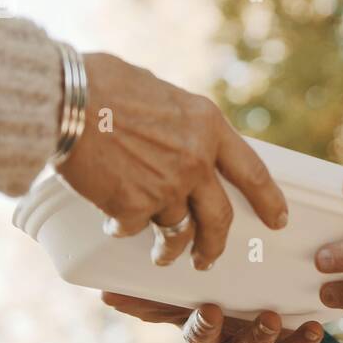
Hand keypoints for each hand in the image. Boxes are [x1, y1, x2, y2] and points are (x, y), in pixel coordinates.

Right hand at [58, 52, 287, 268]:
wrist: (65, 100)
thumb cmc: (101, 83)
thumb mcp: (158, 91)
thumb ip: (175, 120)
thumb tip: (173, 130)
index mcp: (207, 126)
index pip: (254, 171)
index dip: (268, 200)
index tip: (277, 220)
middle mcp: (195, 160)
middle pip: (219, 217)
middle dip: (216, 245)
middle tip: (209, 258)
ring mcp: (166, 186)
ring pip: (179, 233)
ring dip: (171, 250)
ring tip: (162, 257)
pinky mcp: (132, 206)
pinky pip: (135, 229)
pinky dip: (124, 230)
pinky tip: (114, 224)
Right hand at [99, 292, 323, 342]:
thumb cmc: (235, 323)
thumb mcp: (198, 310)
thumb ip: (159, 302)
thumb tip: (106, 291)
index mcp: (199, 334)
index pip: (184, 325)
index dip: (185, 317)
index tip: (195, 303)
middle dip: (210, 329)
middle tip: (215, 311)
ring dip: (259, 336)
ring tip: (271, 318)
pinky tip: (314, 329)